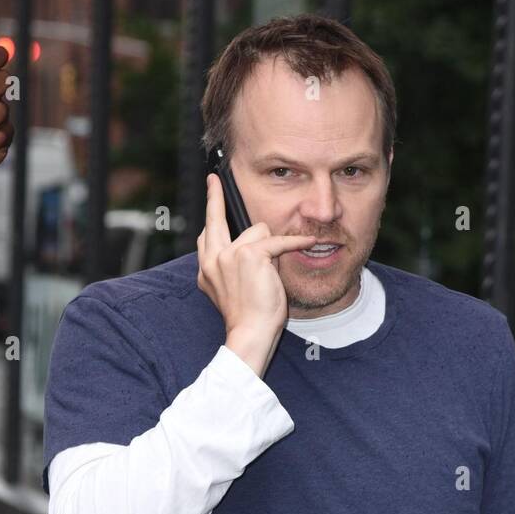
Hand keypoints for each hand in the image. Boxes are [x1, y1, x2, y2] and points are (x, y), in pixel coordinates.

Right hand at [197, 171, 318, 374]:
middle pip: (214, 219)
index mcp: (207, 270)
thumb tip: (259, 246)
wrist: (250, 334)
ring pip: (258, 231)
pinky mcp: (251, 255)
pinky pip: (279, 241)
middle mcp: (213, 260)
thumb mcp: (234, 291)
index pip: (206, 235)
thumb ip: (236, 267)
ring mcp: (229, 255)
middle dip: (214, 196)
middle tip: (214, 180)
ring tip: (272, 274)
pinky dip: (296, 243)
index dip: (211, 213)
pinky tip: (308, 241)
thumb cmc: (248, 319)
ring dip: (271, 248)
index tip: (210, 191)